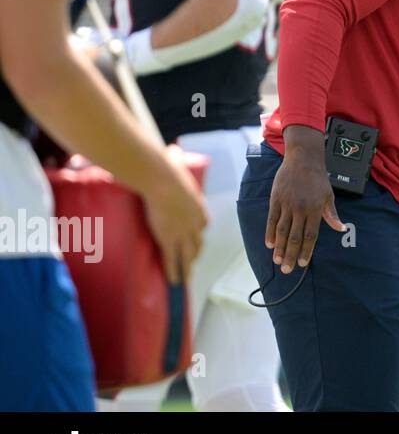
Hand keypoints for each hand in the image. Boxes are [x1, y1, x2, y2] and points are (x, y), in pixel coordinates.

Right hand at [140, 144, 207, 283]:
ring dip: (187, 266)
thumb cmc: (167, 170)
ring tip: (185, 278)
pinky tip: (174, 283)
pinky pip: (172, 259)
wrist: (162, 180)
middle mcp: (193, 222)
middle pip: (197, 241)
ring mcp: (182, 232)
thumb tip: (171, 150)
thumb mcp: (175, 165)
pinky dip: (174, 271)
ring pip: (187, 254)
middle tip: (193, 259)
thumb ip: (174, 159)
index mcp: (197, 206)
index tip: (196, 233)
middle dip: (195, 251)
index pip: (202, 223)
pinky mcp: (168, 238)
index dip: (199, 229)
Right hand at [266, 130, 345, 274]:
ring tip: (277, 261)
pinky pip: (271, 219)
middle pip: (294, 237)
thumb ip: (331, 214)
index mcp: (315, 209)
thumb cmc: (318, 178)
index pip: (310, 235)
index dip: (306, 251)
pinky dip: (269, 233)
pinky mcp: (276, 199)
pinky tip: (269, 245)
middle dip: (290, 255)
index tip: (302, 264)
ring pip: (281, 231)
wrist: (303, 159)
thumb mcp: (328, 196)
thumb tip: (341, 228)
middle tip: (287, 270)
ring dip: (279, 248)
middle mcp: (300, 209)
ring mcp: (287, 204)